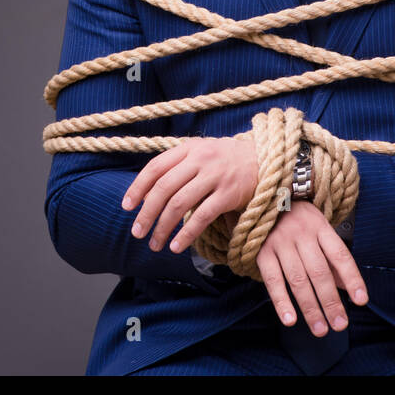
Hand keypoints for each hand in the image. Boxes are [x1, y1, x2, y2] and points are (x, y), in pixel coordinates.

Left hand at [121, 137, 257, 254]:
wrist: (267, 159)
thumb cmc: (228, 160)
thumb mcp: (203, 152)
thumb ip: (180, 166)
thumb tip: (148, 193)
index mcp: (189, 148)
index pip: (155, 167)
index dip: (138, 188)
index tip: (127, 207)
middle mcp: (200, 159)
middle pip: (164, 189)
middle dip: (146, 213)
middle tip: (137, 232)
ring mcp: (215, 176)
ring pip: (179, 204)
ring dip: (163, 227)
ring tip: (155, 244)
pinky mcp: (229, 194)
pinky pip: (202, 216)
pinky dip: (186, 234)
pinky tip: (177, 247)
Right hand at [257, 200, 367, 336]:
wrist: (262, 196)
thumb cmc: (296, 217)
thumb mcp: (318, 228)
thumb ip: (331, 256)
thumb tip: (346, 287)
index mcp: (320, 226)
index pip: (340, 255)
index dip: (352, 279)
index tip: (361, 300)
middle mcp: (302, 234)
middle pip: (320, 273)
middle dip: (331, 302)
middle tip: (339, 324)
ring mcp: (281, 242)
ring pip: (298, 280)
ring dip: (310, 308)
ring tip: (320, 329)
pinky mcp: (262, 252)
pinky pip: (273, 280)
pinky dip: (281, 302)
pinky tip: (290, 320)